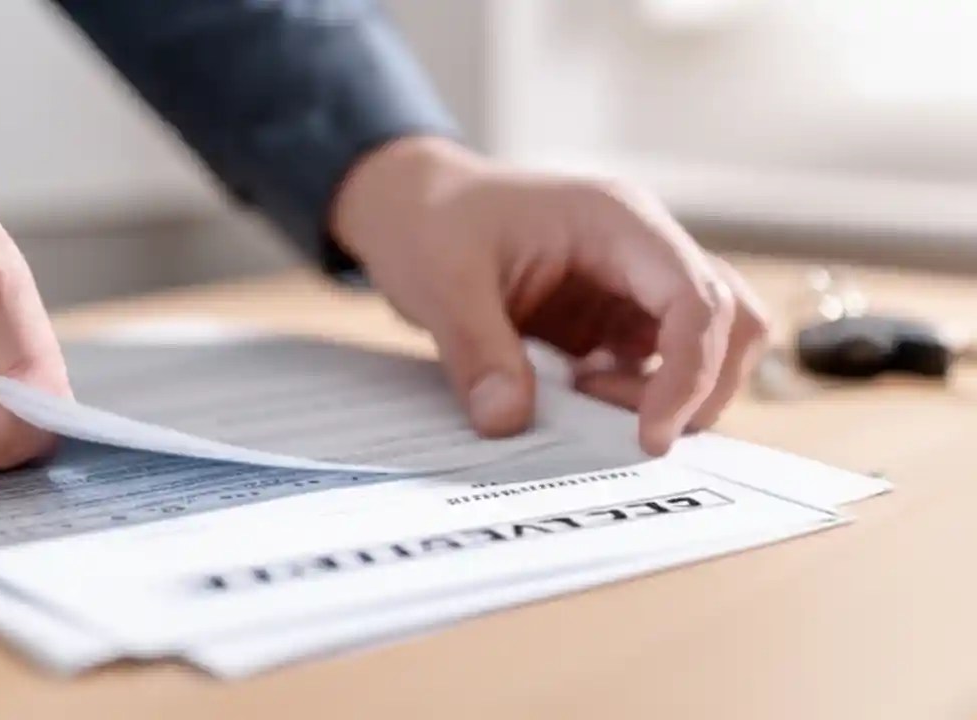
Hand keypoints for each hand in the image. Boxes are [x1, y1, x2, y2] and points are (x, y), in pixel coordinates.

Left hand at [332, 138, 769, 454]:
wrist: (412, 206)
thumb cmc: (431, 220)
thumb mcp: (442, 282)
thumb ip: (478, 352)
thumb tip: (508, 422)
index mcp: (617, 221)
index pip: (698, 299)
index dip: (691, 373)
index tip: (650, 437)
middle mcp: (642, 248)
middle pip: (732, 320)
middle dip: (700, 387)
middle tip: (629, 428)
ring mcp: (633, 282)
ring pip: (704, 346)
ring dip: (668, 392)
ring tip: (586, 398)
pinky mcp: (613, 315)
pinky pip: (657, 362)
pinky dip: (636, 395)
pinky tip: (576, 392)